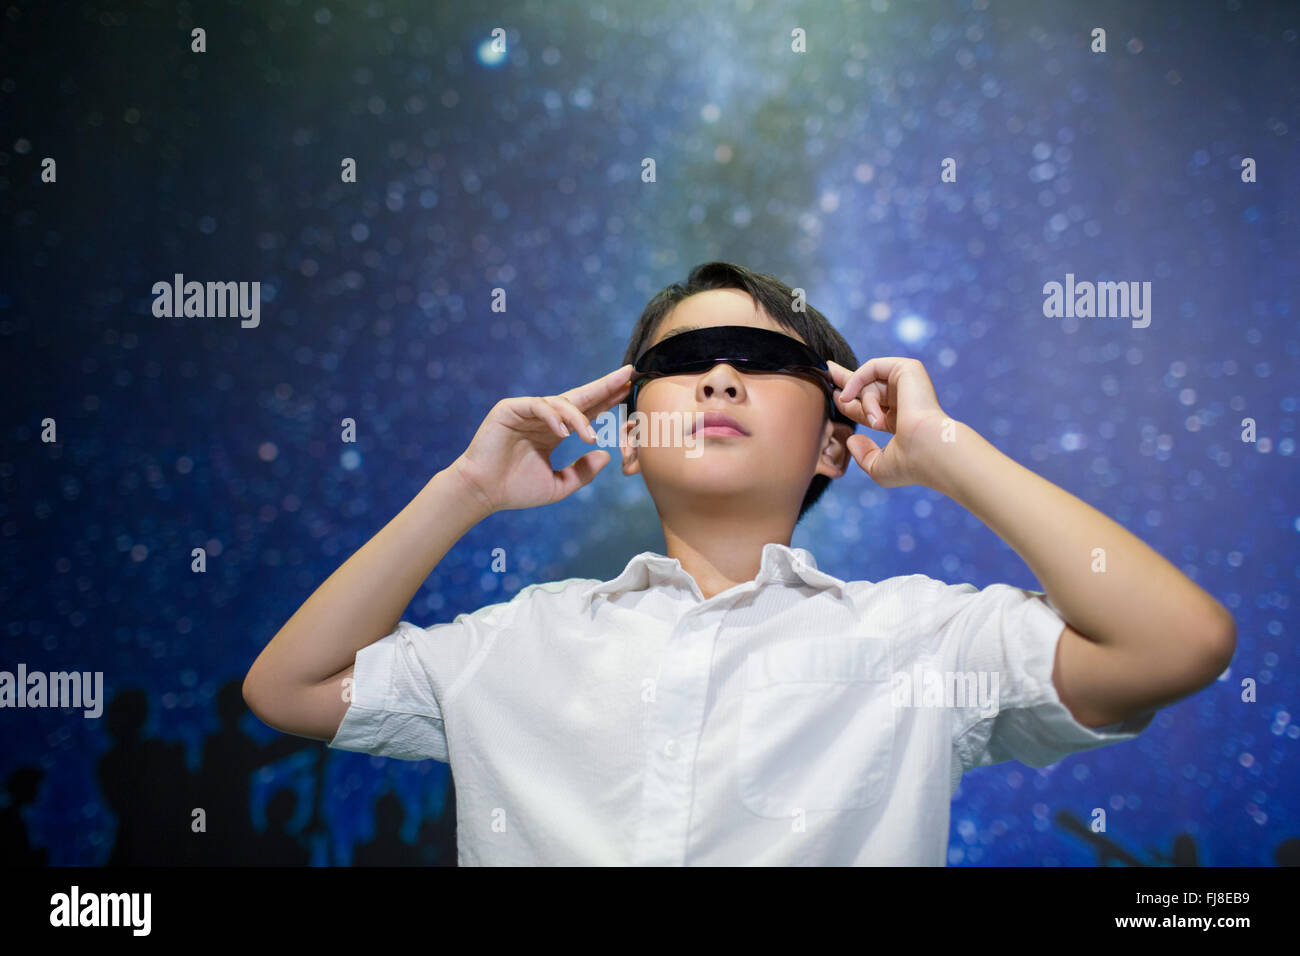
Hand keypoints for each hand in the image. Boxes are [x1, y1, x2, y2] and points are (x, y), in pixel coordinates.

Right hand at [450, 364, 633, 512]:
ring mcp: (527, 411)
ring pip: (560, 403)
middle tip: (627, 374)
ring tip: (588, 436)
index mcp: (554, 431)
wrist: (483, 493)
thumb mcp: (558, 485)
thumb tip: (606, 456)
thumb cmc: (516, 490)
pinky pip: (538, 406)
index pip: (586, 410)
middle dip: (604, 386)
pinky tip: (562, 432)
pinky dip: (552, 416)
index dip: (607, 400)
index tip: (629, 391)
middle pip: (579, 396)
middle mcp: (543, 418)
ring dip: (579, 418)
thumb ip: (582, 472)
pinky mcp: (510, 409)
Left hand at [827, 357, 950, 488]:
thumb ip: (863, 456)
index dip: (849, 404)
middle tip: (828, 370)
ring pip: (868, 384)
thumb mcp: (879, 467)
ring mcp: (908, 384)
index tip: (834, 398)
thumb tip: (852, 439)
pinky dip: (858, 380)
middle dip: (846, 379)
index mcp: (900, 420)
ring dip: (863, 404)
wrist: (929, 450)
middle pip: (868, 385)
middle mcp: (904, 400)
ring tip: (875, 421)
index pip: (869, 408)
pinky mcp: (908, 370)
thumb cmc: (910, 464)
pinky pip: (872, 367)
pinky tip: (849, 396)